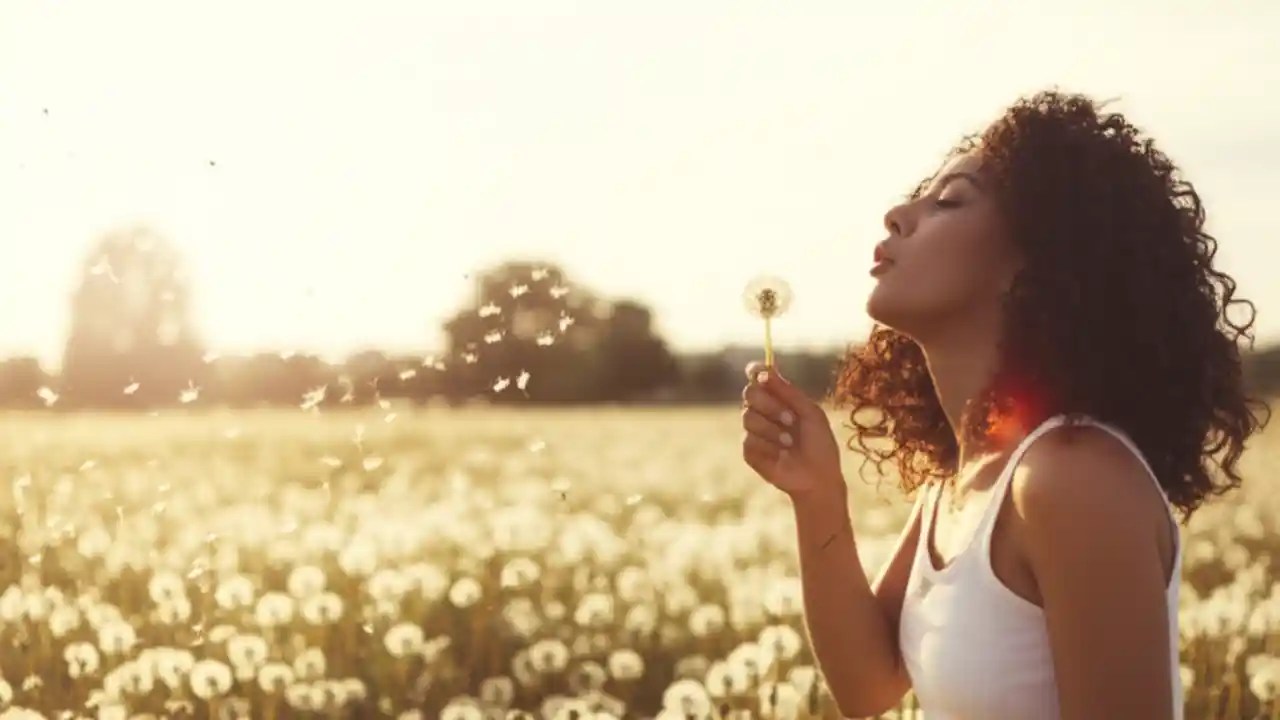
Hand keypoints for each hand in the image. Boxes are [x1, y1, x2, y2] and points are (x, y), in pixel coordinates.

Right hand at [740, 360, 844, 500]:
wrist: (818, 477)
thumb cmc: (819, 443)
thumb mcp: (810, 413)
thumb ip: (788, 391)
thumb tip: (765, 371)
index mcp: (778, 398)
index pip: (758, 377)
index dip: (755, 371)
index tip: (759, 372)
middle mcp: (762, 411)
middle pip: (749, 393)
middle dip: (770, 405)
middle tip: (791, 418)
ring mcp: (754, 431)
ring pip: (748, 417)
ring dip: (773, 429)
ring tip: (790, 442)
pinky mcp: (749, 451)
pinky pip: (749, 440)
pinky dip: (769, 447)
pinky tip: (781, 456)